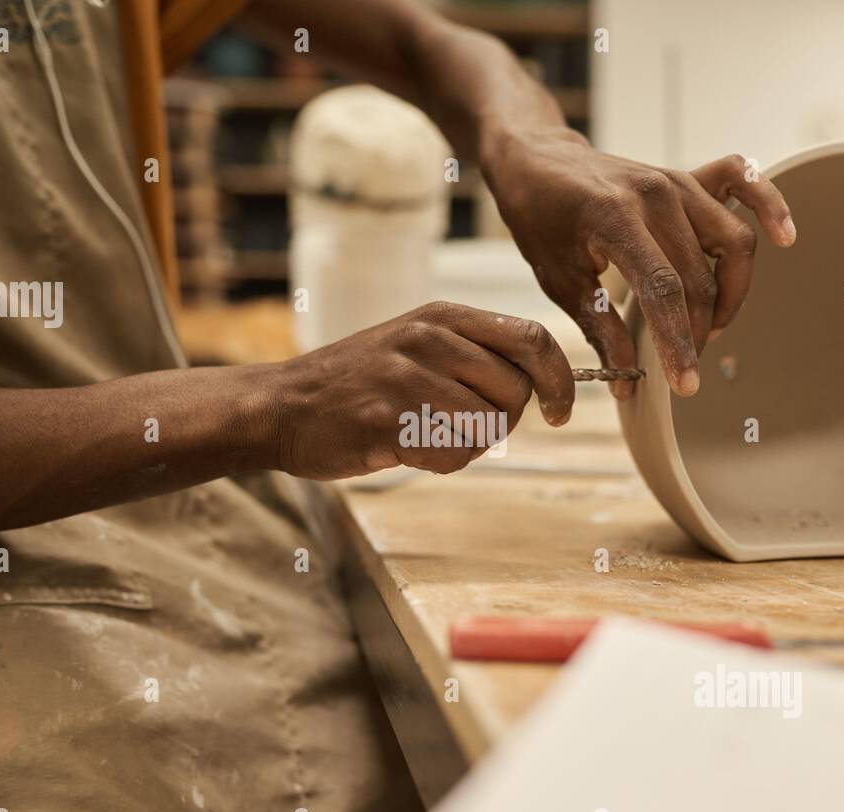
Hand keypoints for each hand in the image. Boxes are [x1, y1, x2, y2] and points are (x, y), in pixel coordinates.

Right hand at [268, 302, 575, 479]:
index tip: (560, 411)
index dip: (560, 379)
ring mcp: (407, 378)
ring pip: (488, 429)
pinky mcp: (388, 420)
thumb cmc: (360, 381)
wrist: (283, 405)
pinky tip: (406, 448)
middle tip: (462, 427)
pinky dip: (439, 463)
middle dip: (503, 422)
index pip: (534, 339)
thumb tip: (542, 382)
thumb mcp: (416, 342)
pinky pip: (451, 456)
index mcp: (443, 316)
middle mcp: (429, 338)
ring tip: (427, 435)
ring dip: (467, 446)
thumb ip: (473, 352)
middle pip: (516, 393)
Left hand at [485, 132, 796, 397]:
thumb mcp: (558, 281)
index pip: (663, 291)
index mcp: (614, 219)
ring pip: (732, 242)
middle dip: (698, 329)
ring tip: (709, 325)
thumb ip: (599, 329)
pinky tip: (785, 238)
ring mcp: (677, 181)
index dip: (678, 343)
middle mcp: (655, 195)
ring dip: (730, 291)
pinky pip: (745, 180)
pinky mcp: (689, 175)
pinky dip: (769, 205)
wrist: (538, 162)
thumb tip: (627, 381)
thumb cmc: (542, 223)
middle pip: (700, 275)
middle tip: (686, 363)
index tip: (685, 384)